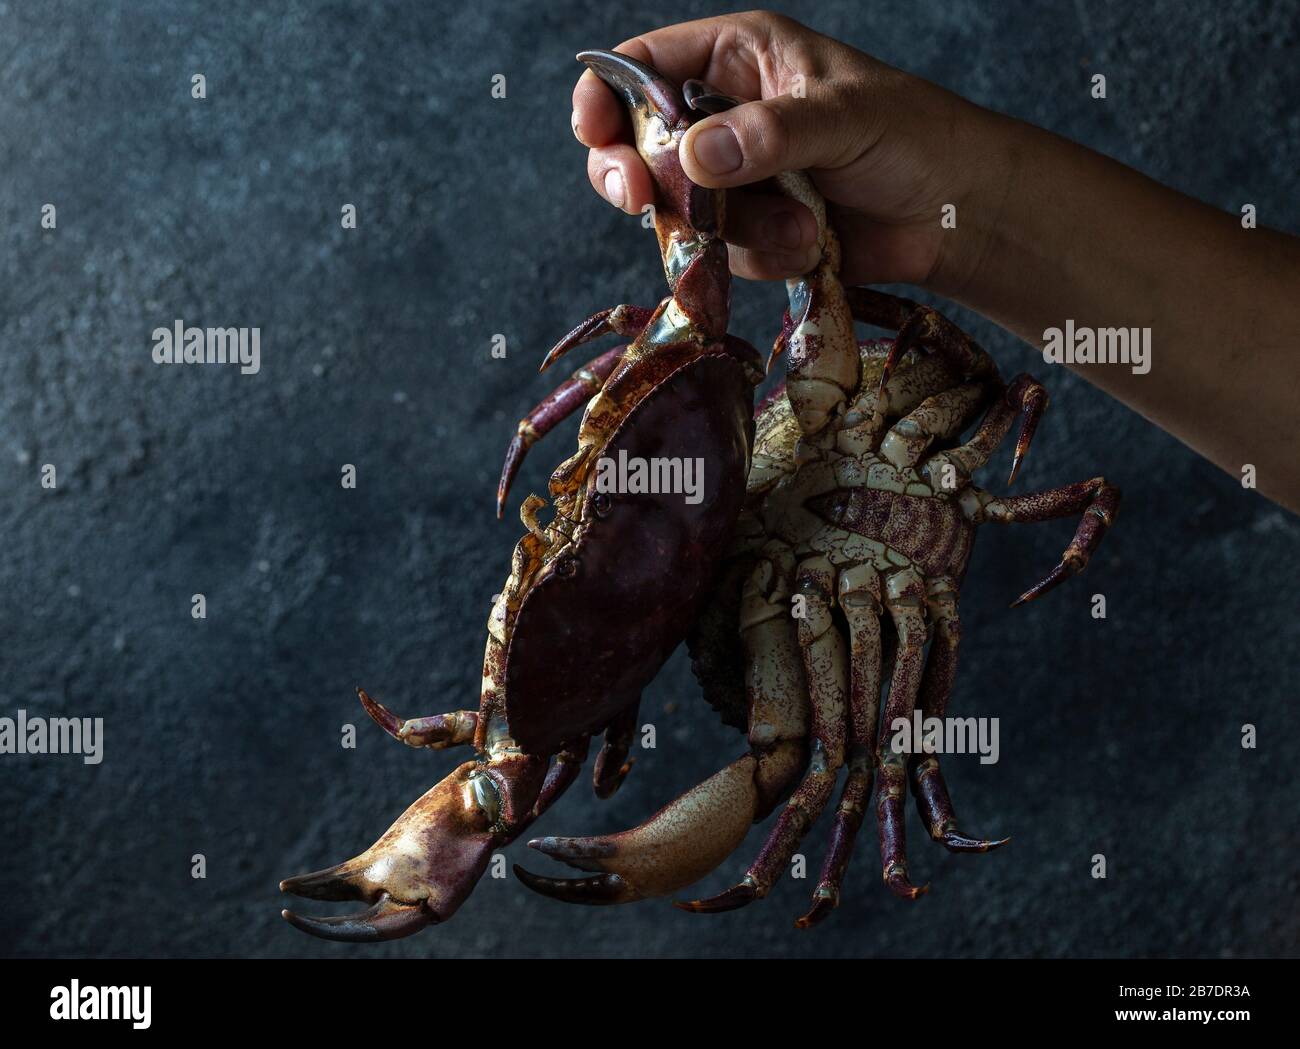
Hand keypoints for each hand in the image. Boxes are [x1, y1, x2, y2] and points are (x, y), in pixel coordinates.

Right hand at [571, 11, 1000, 290]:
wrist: (955, 215)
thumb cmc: (913, 136)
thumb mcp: (844, 116)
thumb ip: (769, 133)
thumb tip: (692, 156)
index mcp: (738, 58)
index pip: (644, 66)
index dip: (607, 96)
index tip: (594, 132)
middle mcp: (723, 117)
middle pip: (637, 145)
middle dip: (638, 175)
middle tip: (642, 198)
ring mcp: (734, 181)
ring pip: (680, 211)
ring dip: (734, 228)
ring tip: (802, 224)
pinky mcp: (750, 235)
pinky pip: (721, 253)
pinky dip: (764, 255)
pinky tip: (812, 245)